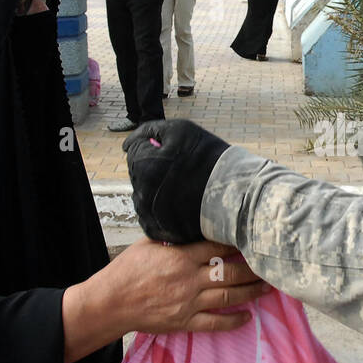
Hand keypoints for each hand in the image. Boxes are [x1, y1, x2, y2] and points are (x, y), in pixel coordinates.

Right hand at [62, 239, 267, 362]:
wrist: (110, 303)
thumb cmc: (127, 270)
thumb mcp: (148, 244)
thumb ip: (173, 238)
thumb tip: (191, 225)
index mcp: (181, 257)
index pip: (219, 247)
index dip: (239, 245)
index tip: (254, 240)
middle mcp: (189, 279)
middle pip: (230, 273)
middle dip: (254, 269)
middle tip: (271, 265)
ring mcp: (188, 302)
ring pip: (228, 297)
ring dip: (252, 292)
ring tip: (268, 287)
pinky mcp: (184, 322)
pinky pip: (215, 323)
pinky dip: (233, 321)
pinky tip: (248, 317)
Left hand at [124, 120, 230, 243]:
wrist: (236, 193)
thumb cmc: (210, 158)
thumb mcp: (180, 130)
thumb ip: (149, 131)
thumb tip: (126, 145)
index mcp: (143, 166)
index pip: (134, 152)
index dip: (154, 148)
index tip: (173, 152)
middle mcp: (142, 193)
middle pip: (138, 176)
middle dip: (153, 170)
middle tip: (181, 170)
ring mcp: (151, 215)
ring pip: (144, 198)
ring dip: (157, 191)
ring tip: (183, 187)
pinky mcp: (162, 232)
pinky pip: (152, 219)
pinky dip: (162, 211)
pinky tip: (181, 204)